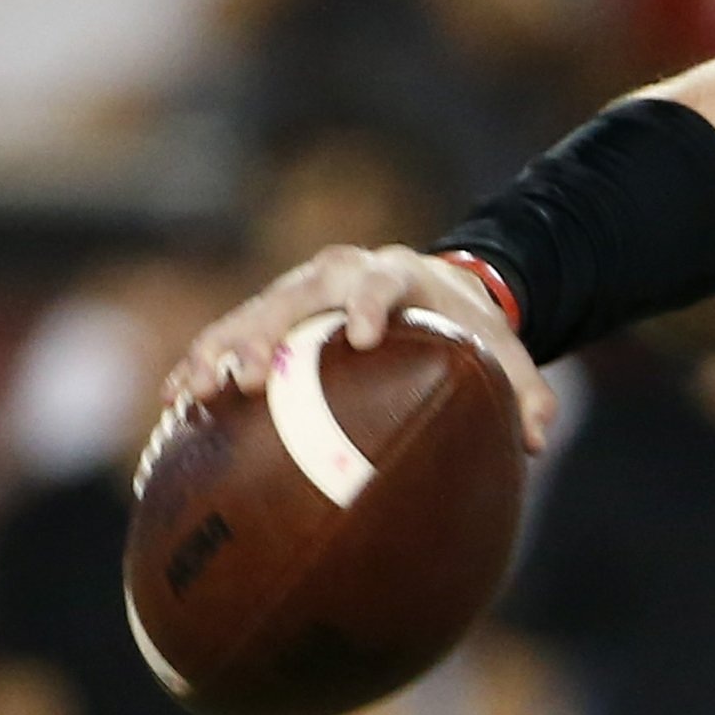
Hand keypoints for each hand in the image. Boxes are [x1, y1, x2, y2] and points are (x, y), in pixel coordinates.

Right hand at [163, 245, 557, 452]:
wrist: (430, 287)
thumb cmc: (464, 324)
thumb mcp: (500, 348)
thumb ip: (525, 390)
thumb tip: (537, 441)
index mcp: (398, 274)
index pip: (383, 282)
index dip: (371, 304)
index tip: (362, 336)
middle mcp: (340, 273)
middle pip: (297, 295)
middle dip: (268, 331)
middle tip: (247, 377)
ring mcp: (298, 290)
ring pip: (250, 313)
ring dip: (219, 349)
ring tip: (193, 393)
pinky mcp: (271, 313)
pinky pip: (228, 334)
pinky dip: (202, 363)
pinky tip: (176, 405)